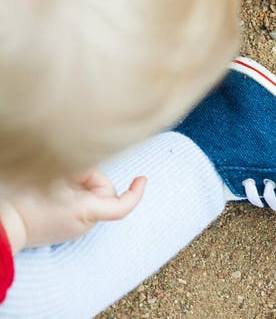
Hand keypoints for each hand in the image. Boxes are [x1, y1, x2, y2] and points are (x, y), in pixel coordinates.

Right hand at [0, 168, 145, 253]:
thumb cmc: (28, 202)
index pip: (121, 206)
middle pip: (102, 190)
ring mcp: (74, 227)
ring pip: (89, 195)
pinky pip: (78, 204)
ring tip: (56, 183)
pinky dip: (74, 193)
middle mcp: (84, 223)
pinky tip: (58, 190)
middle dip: (89, 177)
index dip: (136, 193)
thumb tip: (91, 166)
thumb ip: (81, 171)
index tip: (143, 178)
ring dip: (78, 184)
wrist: (5, 227)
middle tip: (66, 174)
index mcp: (85, 211)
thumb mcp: (56, 178)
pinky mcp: (64, 227)